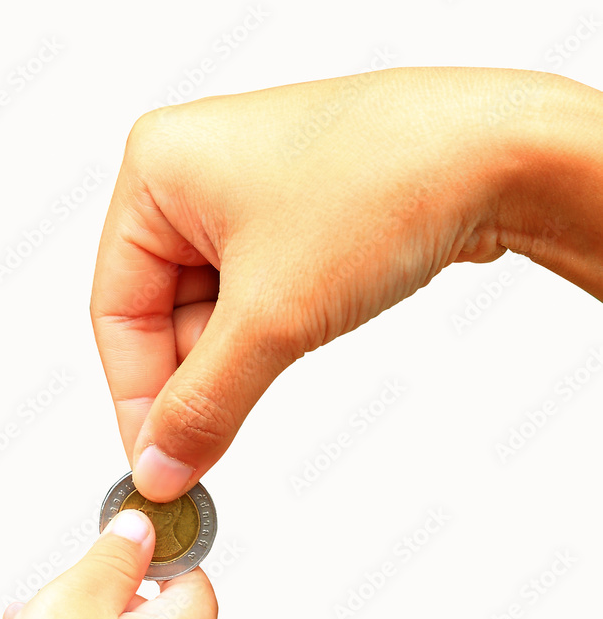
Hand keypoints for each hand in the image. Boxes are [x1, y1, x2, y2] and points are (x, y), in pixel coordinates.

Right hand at [91, 66, 602, 500]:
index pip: (115, 309)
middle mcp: (193, 173)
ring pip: (211, 310)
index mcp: (157, 168)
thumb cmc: (384, 185)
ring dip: (233, 361)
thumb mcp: (273, 315)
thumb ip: (204, 403)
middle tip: (203, 453)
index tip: (154, 462)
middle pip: (160, 312)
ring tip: (268, 382)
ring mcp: (246, 192)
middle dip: (190, 381)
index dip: (133, 395)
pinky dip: (265, 337)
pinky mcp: (293, 215)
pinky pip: (254, 295)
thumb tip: (160, 467)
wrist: (504, 152)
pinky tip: (292, 348)